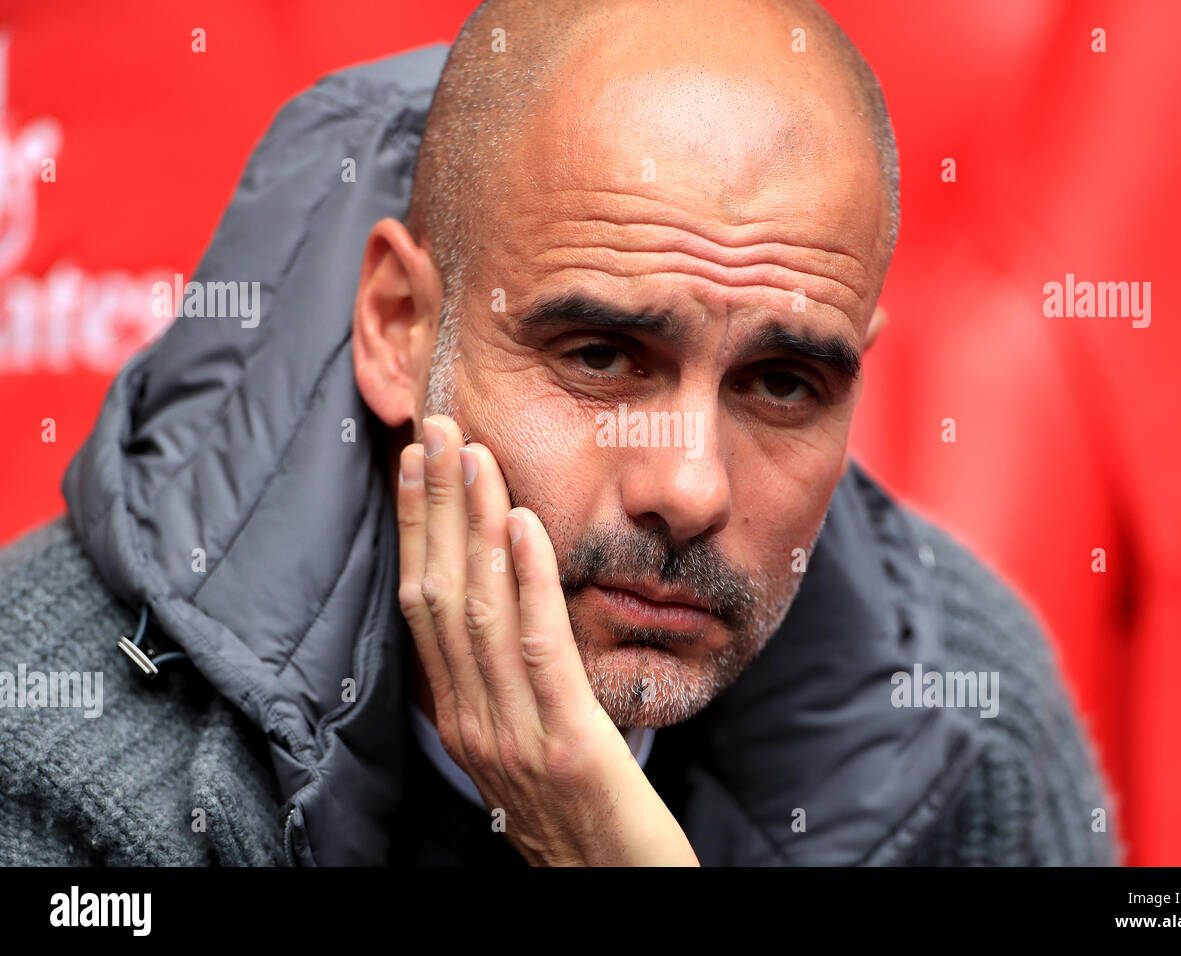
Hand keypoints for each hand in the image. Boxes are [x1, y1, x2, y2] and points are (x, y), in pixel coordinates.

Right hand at [396, 415, 699, 865]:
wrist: (612, 892)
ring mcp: (512, 735)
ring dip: (475, 526)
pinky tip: (527, 525)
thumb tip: (499, 600)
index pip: (423, 604)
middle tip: (434, 427)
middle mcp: (471, 720)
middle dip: (434, 506)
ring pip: (479, 612)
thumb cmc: (577, 815)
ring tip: (474, 456)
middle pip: (439, 593)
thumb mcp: (525, 740)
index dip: (416, 528)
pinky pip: (538, 652)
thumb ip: (503, 679)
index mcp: (459, 715)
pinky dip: (529, 583)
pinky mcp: (567, 747)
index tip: (415, 460)